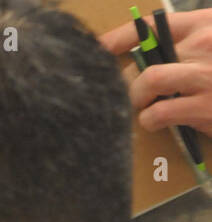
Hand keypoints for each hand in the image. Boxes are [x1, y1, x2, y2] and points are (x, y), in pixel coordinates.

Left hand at [99, 9, 211, 136]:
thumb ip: (188, 48)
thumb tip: (145, 59)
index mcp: (207, 24)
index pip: (157, 26)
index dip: (120, 37)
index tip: (96, 49)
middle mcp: (206, 43)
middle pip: (146, 58)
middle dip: (127, 81)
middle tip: (124, 96)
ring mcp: (207, 74)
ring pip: (149, 80)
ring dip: (136, 98)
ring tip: (141, 108)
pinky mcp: (206, 106)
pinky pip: (159, 111)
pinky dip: (150, 119)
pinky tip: (156, 122)